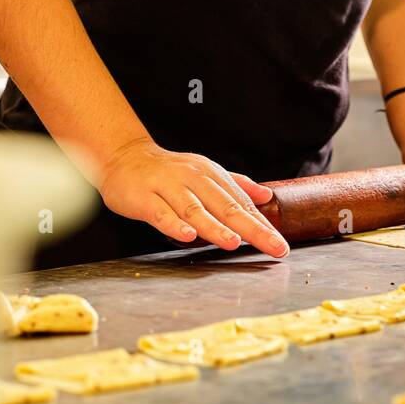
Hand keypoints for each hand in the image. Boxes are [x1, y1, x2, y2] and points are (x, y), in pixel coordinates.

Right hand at [98, 137, 289, 256]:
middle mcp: (193, 180)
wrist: (124, 157)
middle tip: (273, 246)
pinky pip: (160, 214)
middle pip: (225, 206)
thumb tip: (266, 196)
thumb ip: (237, 185)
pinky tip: (187, 237)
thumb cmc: (169, 171)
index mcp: (211, 175)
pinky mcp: (144, 199)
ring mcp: (168, 188)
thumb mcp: (206, 172)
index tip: (281, 244)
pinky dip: (173, 225)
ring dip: (215, 227)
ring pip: (195, 210)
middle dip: (251, 228)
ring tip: (234, 242)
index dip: (262, 224)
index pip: (241, 203)